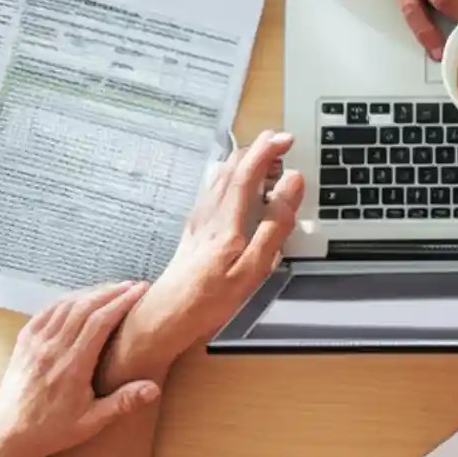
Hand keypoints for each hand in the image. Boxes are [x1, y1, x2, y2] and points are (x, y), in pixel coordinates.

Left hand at [0, 282, 158, 456]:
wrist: (8, 433)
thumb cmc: (52, 429)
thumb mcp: (91, 422)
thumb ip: (122, 403)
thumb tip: (153, 388)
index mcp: (71, 366)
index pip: (99, 322)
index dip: (121, 302)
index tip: (140, 292)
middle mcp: (51, 349)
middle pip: (84, 307)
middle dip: (111, 292)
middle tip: (133, 285)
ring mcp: (35, 342)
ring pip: (65, 305)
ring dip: (91, 292)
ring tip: (113, 288)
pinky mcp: (24, 341)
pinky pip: (48, 311)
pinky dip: (68, 299)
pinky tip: (81, 297)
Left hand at [107, 131, 304, 373]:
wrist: (167, 317)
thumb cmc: (210, 299)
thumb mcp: (254, 266)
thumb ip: (275, 224)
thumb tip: (291, 184)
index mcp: (226, 220)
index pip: (248, 172)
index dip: (268, 150)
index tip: (286, 139)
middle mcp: (209, 213)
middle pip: (231, 168)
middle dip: (257, 150)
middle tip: (280, 143)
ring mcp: (199, 220)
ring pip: (220, 177)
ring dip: (243, 161)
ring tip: (265, 159)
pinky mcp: (195, 230)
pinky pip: (213, 190)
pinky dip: (231, 177)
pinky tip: (236, 185)